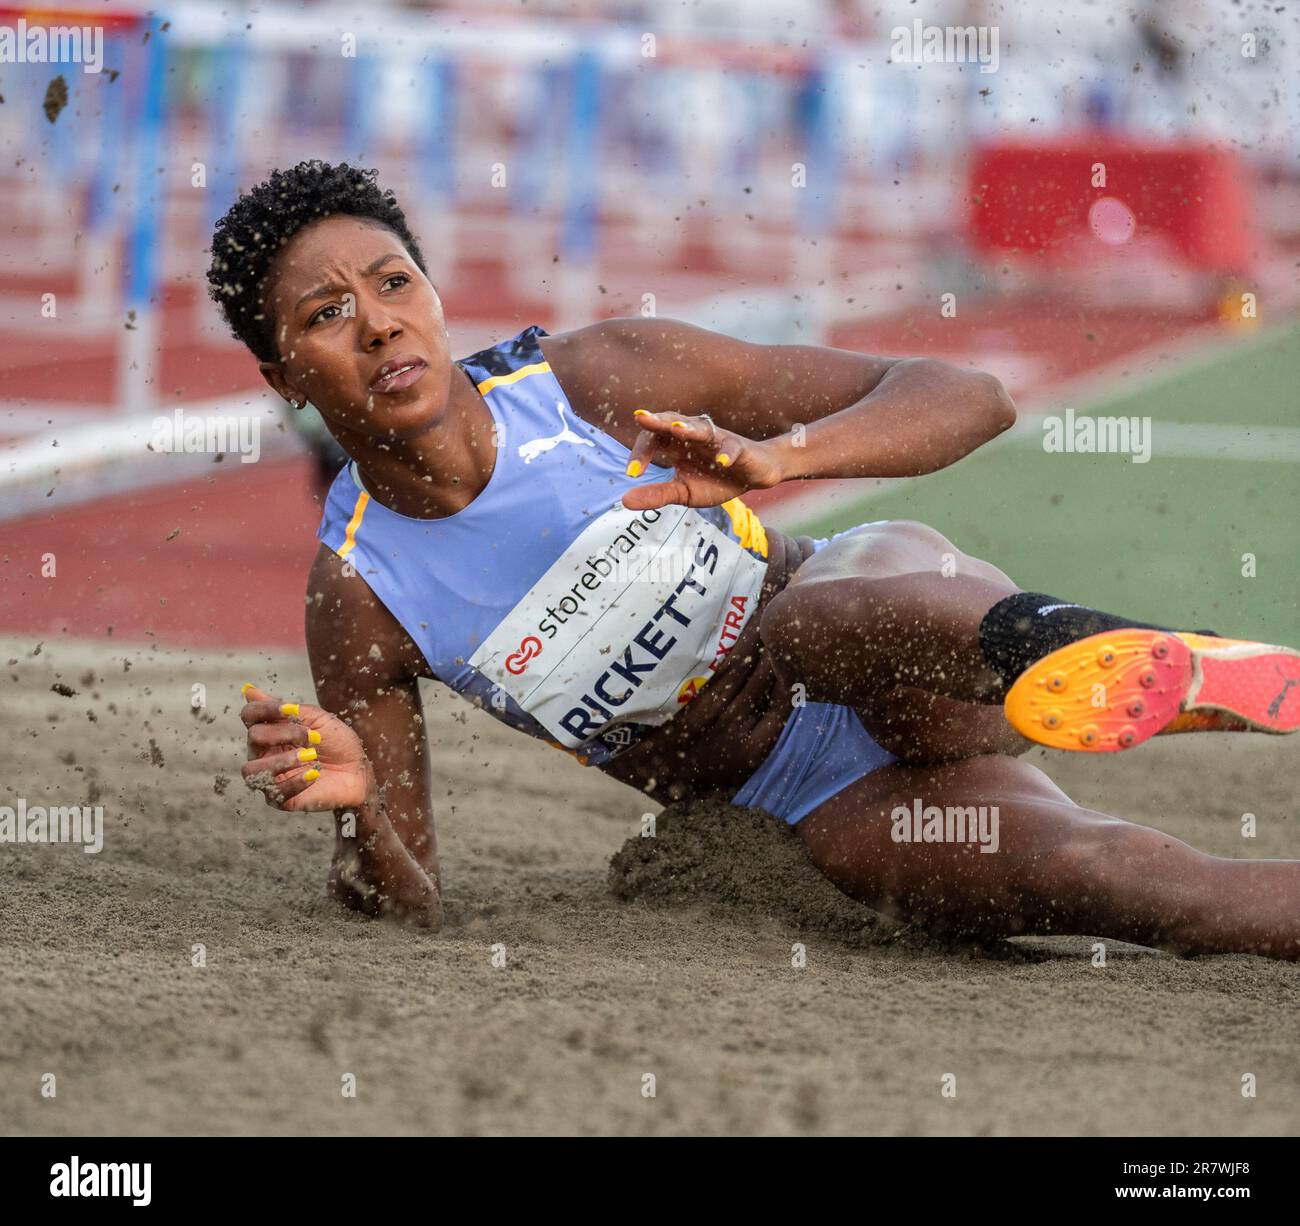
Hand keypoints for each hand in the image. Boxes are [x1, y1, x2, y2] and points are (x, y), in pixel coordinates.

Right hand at [239, 683, 374, 812]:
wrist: (358, 771)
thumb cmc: (338, 743)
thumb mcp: (317, 719)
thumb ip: (285, 707)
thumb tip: (248, 690)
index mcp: (272, 730)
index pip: (250, 715)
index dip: (264, 709)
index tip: (290, 710)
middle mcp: (265, 753)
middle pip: (253, 737)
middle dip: (284, 733)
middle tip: (312, 738)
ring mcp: (270, 776)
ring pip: (251, 770)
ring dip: (281, 761)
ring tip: (310, 757)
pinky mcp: (280, 799)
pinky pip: (273, 792)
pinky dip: (295, 781)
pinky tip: (314, 774)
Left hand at [621, 410, 786, 510]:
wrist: (754, 475)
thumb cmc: (715, 480)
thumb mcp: (683, 492)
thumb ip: (657, 494)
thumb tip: (624, 500)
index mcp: (676, 445)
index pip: (652, 439)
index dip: (640, 452)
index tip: (632, 473)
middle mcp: (694, 436)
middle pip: (672, 421)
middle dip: (657, 420)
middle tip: (641, 418)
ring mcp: (717, 440)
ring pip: (702, 428)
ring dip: (689, 428)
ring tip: (676, 429)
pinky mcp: (739, 448)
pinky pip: (732, 448)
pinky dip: (727, 453)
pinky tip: (721, 461)